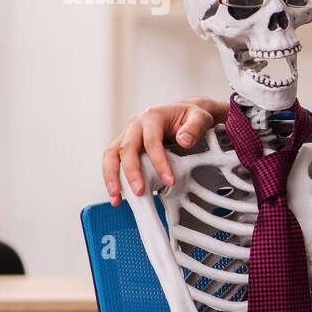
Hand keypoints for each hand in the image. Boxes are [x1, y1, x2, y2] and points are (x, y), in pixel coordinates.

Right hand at [102, 97, 226, 204]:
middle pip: (126, 148)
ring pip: (111, 154)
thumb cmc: (191, 116)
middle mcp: (136, 124)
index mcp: (152, 116)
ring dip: (111, 177)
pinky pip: (112, 160)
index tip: (169, 180)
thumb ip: (195, 127)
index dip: (159, 162)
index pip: (151, 141)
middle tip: (139, 192)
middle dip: (131, 172)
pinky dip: (112, 177)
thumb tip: (184, 141)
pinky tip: (117, 195)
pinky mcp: (124, 145)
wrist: (184, 113)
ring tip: (116, 198)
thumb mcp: (200, 117)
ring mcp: (127, 134)